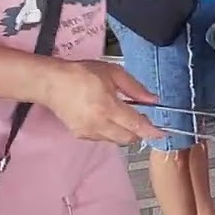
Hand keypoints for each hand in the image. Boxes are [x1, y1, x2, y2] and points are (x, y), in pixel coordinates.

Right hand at [41, 61, 162, 144]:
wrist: (51, 83)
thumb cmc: (82, 74)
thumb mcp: (113, 73)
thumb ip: (135, 88)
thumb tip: (153, 100)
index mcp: (107, 108)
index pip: (135, 125)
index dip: (151, 131)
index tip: (163, 134)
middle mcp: (98, 124)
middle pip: (128, 139)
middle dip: (139, 132)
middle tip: (142, 117)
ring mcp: (88, 133)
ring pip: (116, 140)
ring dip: (125, 132)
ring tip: (123, 114)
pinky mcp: (80, 135)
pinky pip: (103, 139)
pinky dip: (112, 132)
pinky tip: (107, 117)